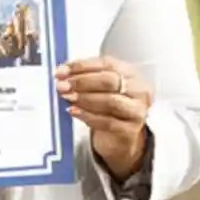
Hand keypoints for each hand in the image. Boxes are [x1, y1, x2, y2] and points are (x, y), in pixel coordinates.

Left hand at [55, 57, 152, 179]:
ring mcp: (137, 110)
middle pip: (109, 81)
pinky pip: (107, 122)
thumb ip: (83, 77)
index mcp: (130, 72)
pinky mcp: (130, 130)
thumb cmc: (107, 105)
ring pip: (110, 101)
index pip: (106, 63)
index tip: (61, 71)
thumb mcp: (99, 87)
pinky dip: (88, 116)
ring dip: (84, 98)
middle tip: (62, 85)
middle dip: (82, 82)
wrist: (119, 136)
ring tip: (67, 97)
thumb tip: (61, 73)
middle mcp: (138, 89)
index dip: (81, 66)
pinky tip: (74, 111)